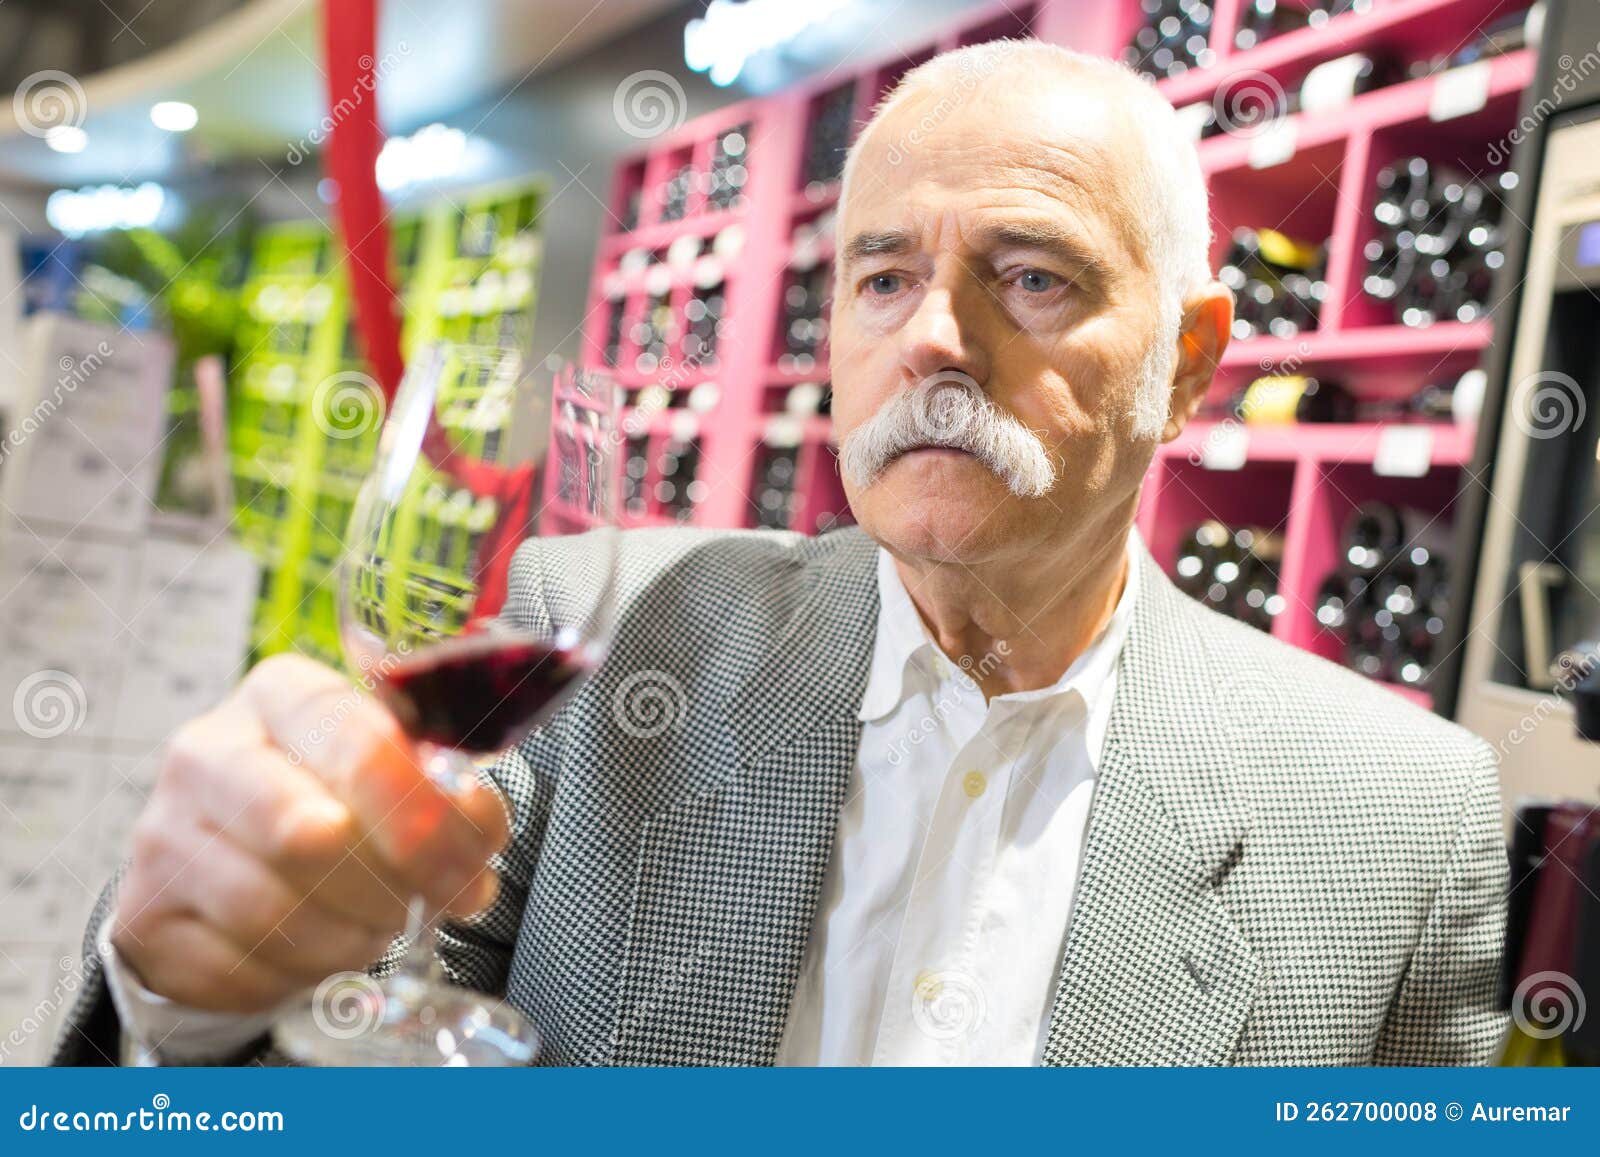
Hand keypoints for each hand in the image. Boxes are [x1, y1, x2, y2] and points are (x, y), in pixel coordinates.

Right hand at [111, 654, 510, 1012]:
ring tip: (380, 927)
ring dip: (351, 936)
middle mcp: (207, 751)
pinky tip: (323, 950)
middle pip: (308, 833)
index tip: (465, 864)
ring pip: (274, 911)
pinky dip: (301, 973)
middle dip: (390, 886)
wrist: (233, 857)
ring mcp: (162, 833)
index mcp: (282, 694)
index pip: (355, 739)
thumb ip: (446, 791)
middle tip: (427, 906)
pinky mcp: (144, 914)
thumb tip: (476, 825)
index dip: (419, 811)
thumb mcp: (396, 774)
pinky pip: (239, 966)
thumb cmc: (334, 800)